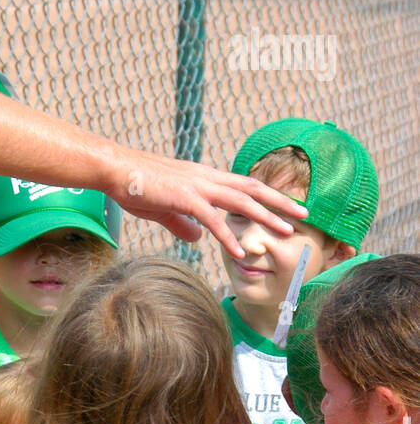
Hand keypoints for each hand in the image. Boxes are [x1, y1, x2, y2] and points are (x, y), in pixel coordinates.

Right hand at [110, 152, 306, 259]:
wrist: (118, 170)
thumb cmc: (138, 187)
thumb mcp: (166, 209)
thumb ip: (184, 224)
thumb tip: (198, 238)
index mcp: (206, 178)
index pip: (245, 186)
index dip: (269, 196)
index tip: (288, 206)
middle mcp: (208, 178)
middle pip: (253, 190)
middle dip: (281, 202)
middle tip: (305, 214)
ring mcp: (198, 187)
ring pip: (242, 202)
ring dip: (267, 218)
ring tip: (287, 232)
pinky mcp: (185, 199)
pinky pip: (212, 220)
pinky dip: (229, 237)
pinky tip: (241, 253)